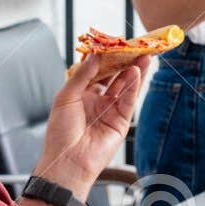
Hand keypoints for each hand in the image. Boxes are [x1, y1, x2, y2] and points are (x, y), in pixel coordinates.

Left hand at [32, 54, 148, 198]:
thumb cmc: (60, 132)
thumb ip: (82, 75)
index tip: (114, 44)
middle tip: (135, 47)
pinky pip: (129, 100)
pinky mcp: (121, 122)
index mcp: (80, 95)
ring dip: (134, 71)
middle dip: (124, 62)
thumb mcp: (66, 97)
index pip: (96, 72)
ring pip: (125, 87)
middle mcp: (96, 101)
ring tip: (144, 55)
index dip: (106, 58)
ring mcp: (109, 111)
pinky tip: (137, 72)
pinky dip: (134, 86)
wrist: (68, 161)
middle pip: (114, 77)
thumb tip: (95, 56)